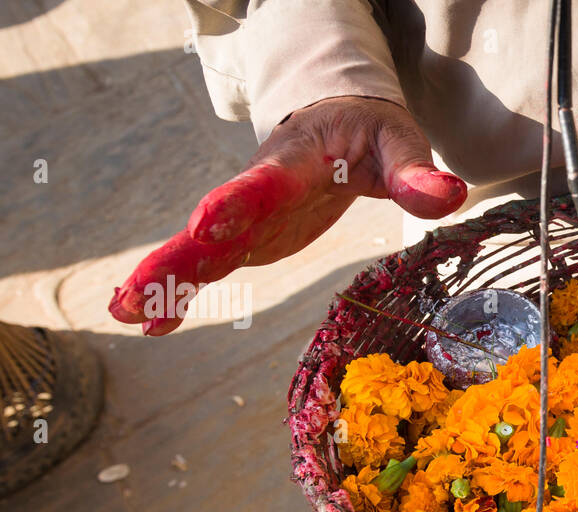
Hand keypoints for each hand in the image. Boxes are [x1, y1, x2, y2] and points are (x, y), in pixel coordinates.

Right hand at [109, 96, 466, 334]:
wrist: (337, 123)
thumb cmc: (371, 134)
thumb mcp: (400, 143)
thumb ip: (416, 173)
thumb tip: (450, 194)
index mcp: (297, 161)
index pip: (267, 183)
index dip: (240, 202)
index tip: (209, 223)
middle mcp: (259, 189)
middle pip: (215, 222)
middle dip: (180, 255)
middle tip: (141, 288)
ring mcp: (248, 217)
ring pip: (202, 249)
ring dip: (165, 280)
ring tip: (126, 312)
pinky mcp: (247, 239)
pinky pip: (208, 265)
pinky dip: (178, 290)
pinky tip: (148, 322)